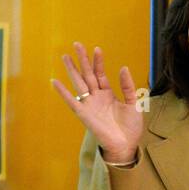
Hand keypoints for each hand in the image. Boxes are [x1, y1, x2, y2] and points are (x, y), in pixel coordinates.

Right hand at [52, 42, 143, 164]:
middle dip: (82, 60)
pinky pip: (71, 101)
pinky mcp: (84, 114)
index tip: (97, 49)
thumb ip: (128, 87)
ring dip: (72, 70)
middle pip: (87, 74)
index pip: (100, 74)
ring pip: (79, 83)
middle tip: (76, 44)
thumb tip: (123, 68)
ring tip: (65, 56)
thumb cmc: (130, 128)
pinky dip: (63, 92)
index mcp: (108, 94)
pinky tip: (55, 82)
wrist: (126, 145)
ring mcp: (89, 105)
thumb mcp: (134, 104)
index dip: (98, 62)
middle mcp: (97, 97)